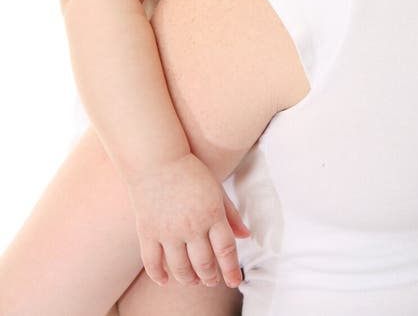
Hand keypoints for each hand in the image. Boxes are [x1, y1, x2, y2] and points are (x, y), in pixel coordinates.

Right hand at [127, 152, 250, 287]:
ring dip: (188, 279)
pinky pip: (153, 263)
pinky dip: (160, 275)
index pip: (226, 250)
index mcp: (212, 213)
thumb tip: (246, 236)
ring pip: (180, 268)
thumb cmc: (190, 172)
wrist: (157, 158)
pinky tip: (166, 279)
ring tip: (193, 281)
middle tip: (212, 280)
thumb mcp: (216, 189)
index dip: (231, 270)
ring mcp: (168, 231)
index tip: (234, 281)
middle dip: (210, 277)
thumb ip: (231, 214)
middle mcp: (192, 225)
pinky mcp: (147, 232)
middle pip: (204, 263)